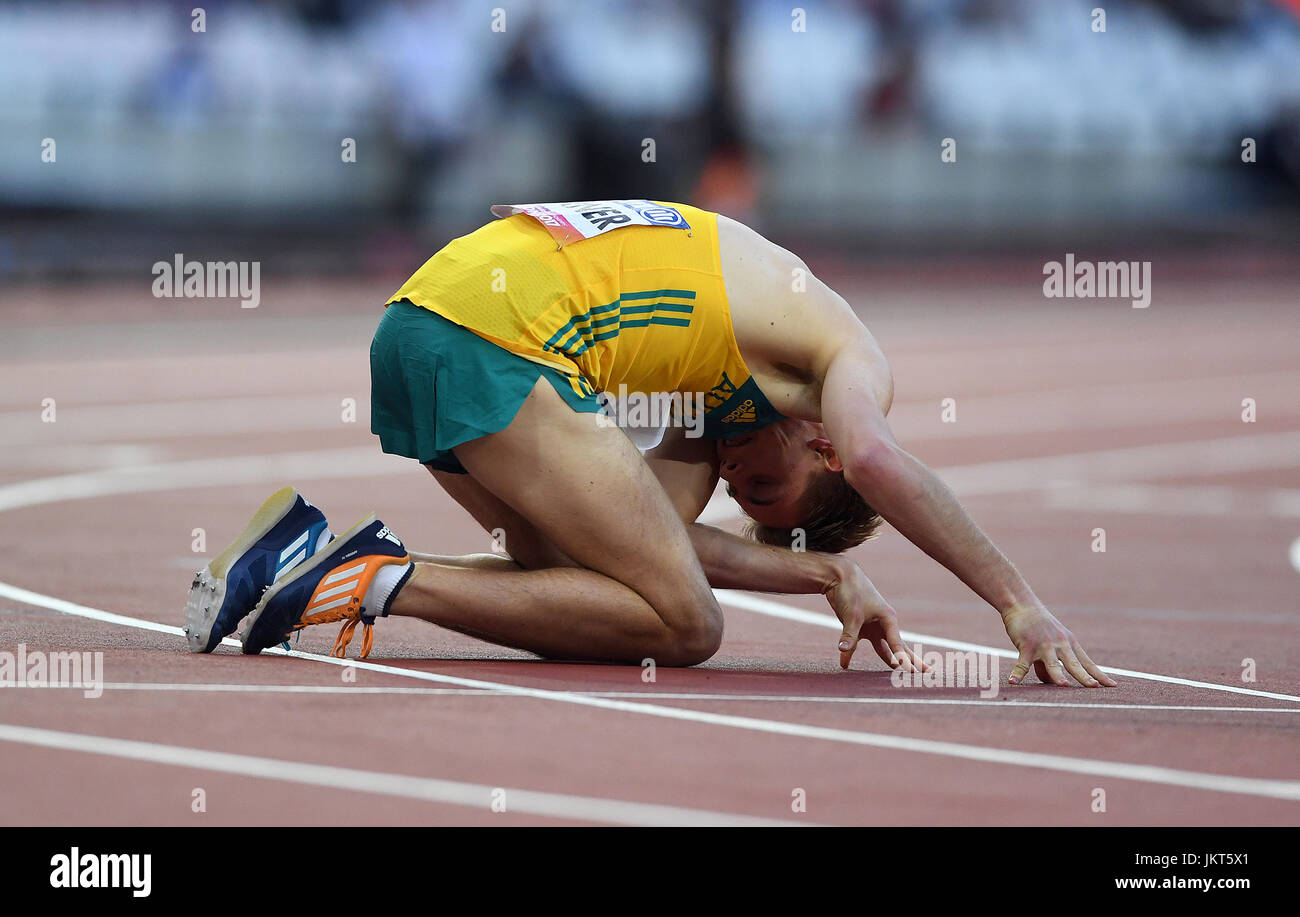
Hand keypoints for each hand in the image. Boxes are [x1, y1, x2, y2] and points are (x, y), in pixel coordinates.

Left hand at [824, 559, 924, 671]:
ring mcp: (872, 625)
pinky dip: (850, 653)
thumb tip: (843, 651)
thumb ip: (849, 635)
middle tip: (927, 672)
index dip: (902, 658)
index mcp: (888, 619)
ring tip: (900, 671)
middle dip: (911, 659)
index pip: (897, 644)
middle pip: (899, 646)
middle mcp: (883, 623)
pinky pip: (858, 644)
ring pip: (883, 647)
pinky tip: (844, 664)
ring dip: (889, 660)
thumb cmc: (852, 592)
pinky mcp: (859, 626)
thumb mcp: (852, 615)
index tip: (909, 671)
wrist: (840, 575)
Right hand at [1001, 602, 1115, 686]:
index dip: (1099, 675)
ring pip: (1052, 663)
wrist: (1022, 604)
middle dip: (1084, 676)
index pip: (1088, 663)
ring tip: (1064, 685)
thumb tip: (1051, 682)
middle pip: (1074, 664)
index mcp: (1070, 643)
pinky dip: (1018, 672)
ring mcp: (1043, 645)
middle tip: (1095, 687)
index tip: (1112, 685)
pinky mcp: (1026, 645)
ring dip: (1057, 675)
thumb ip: (1052, 663)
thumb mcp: (1050, 642)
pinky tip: (1013, 681)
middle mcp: (1060, 644)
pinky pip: (1022, 662)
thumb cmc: (1037, 625)